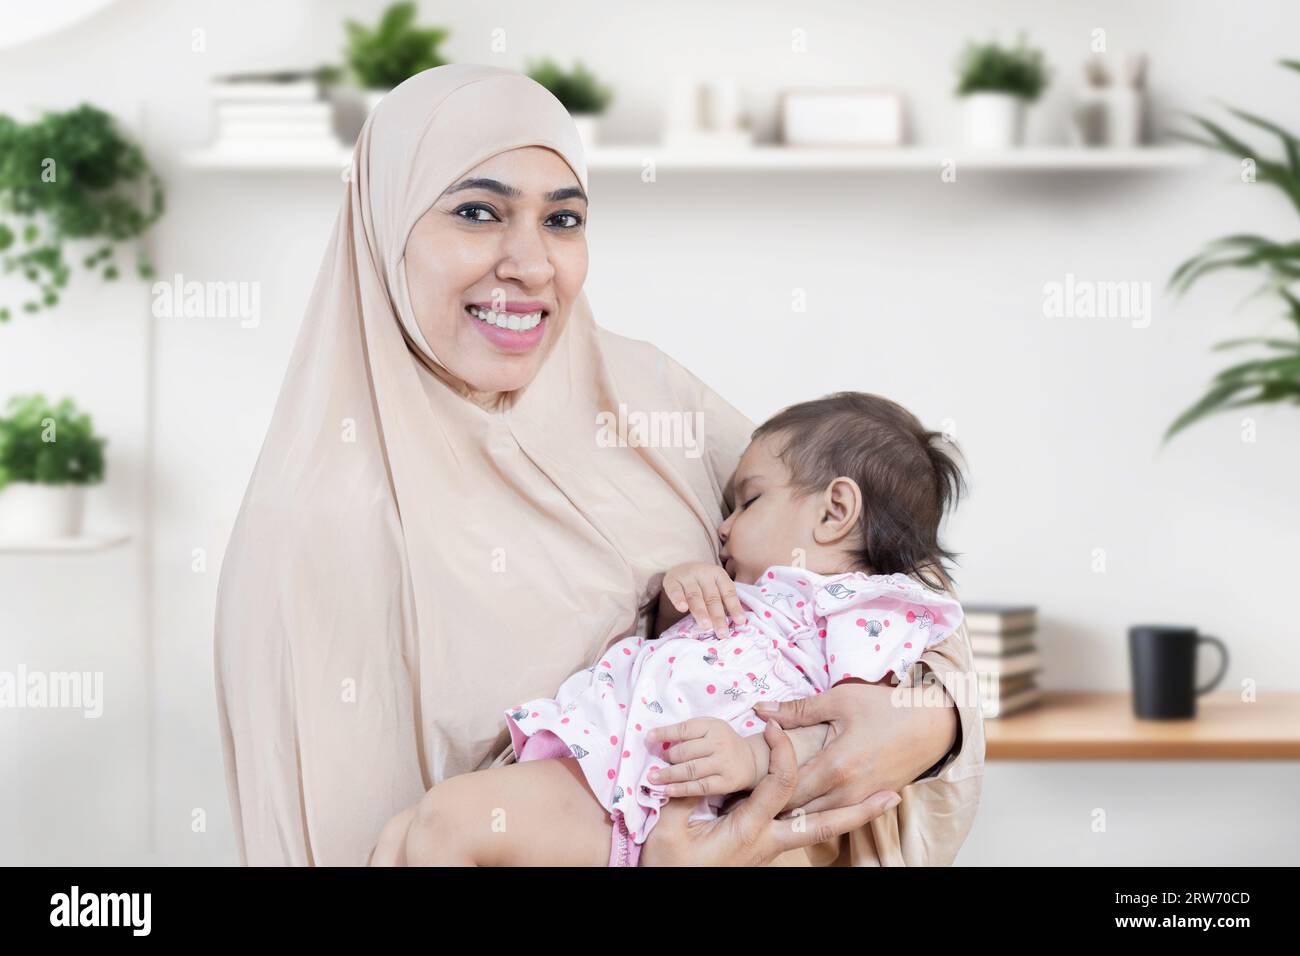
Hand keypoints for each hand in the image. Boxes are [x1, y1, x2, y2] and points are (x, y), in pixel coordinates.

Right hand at [638, 716, 900, 865]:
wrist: (670, 892)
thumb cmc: (671, 865)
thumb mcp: (670, 830)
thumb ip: (684, 797)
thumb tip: (695, 771)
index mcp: (749, 828)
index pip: (778, 784)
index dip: (779, 751)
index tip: (774, 726)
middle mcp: (769, 839)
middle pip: (822, 824)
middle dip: (858, 812)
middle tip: (891, 796)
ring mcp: (770, 846)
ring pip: (817, 829)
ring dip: (850, 817)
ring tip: (881, 801)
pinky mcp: (764, 847)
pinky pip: (801, 830)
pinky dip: (825, 818)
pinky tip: (836, 808)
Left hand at [646, 717, 760, 795]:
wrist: (752, 760)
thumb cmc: (723, 742)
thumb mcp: (711, 729)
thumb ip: (690, 732)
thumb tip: (660, 741)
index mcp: (712, 726)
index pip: (684, 729)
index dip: (664, 734)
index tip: (648, 738)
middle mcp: (719, 743)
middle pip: (685, 752)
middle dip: (667, 758)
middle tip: (655, 764)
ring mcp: (723, 763)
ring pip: (690, 770)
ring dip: (668, 775)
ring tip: (652, 778)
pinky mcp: (725, 782)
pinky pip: (699, 787)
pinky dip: (681, 789)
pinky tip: (667, 790)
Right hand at [662, 561, 746, 636]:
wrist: (680, 568)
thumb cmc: (702, 583)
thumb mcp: (715, 587)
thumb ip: (724, 602)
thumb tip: (738, 624)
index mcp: (718, 575)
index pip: (728, 592)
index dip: (734, 607)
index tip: (740, 622)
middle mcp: (704, 574)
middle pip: (712, 597)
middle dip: (718, 616)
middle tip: (722, 632)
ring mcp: (687, 577)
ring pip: (695, 596)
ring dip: (701, 611)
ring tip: (706, 626)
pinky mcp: (672, 581)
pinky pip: (675, 591)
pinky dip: (678, 599)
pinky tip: (682, 608)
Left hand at [752, 677, 957, 814]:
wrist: (933, 724)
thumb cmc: (886, 707)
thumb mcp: (839, 700)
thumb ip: (797, 710)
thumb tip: (761, 711)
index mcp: (835, 767)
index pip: (786, 789)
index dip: (763, 784)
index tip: (748, 773)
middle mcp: (847, 792)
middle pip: (798, 809)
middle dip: (775, 800)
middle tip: (753, 787)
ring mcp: (861, 801)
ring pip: (817, 817)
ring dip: (795, 807)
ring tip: (774, 792)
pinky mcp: (871, 802)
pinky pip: (837, 814)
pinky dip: (818, 808)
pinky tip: (804, 796)